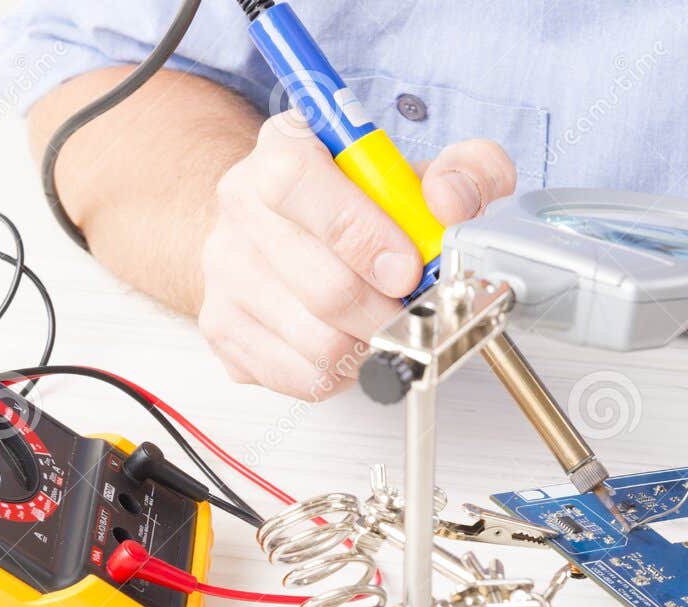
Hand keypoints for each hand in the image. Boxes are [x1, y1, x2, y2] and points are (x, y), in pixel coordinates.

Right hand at [201, 111, 515, 397]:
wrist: (280, 227)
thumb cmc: (353, 203)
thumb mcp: (420, 171)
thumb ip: (463, 170)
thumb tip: (452, 202)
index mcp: (283, 150)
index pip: (298, 183)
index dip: (362, 234)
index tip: (406, 268)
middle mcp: (241, 207)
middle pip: (323, 287)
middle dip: (388, 311)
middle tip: (413, 309)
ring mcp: (226, 273)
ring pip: (318, 343)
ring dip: (370, 345)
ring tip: (382, 321)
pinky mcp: (224, 329)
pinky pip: (301, 377)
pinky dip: (343, 372)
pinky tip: (350, 340)